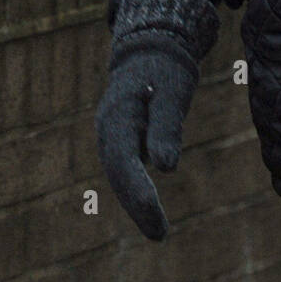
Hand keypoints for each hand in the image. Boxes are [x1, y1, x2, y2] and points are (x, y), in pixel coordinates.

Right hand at [95, 40, 197, 239]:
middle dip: (136, 206)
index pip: (123, 162)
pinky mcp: (121, 138)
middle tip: (160, 234)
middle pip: (118, 174)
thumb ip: (167, 127)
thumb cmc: (165, 68)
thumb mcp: (172, 93)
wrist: (152, 47)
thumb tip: (166, 167)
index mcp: (117, 116)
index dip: (138, 193)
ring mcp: (111, 134)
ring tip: (158, 231)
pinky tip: (150, 210)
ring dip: (135, 203)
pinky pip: (125, 168)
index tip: (156, 218)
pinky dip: (136, 189)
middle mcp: (108, 129)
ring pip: (119, 174)